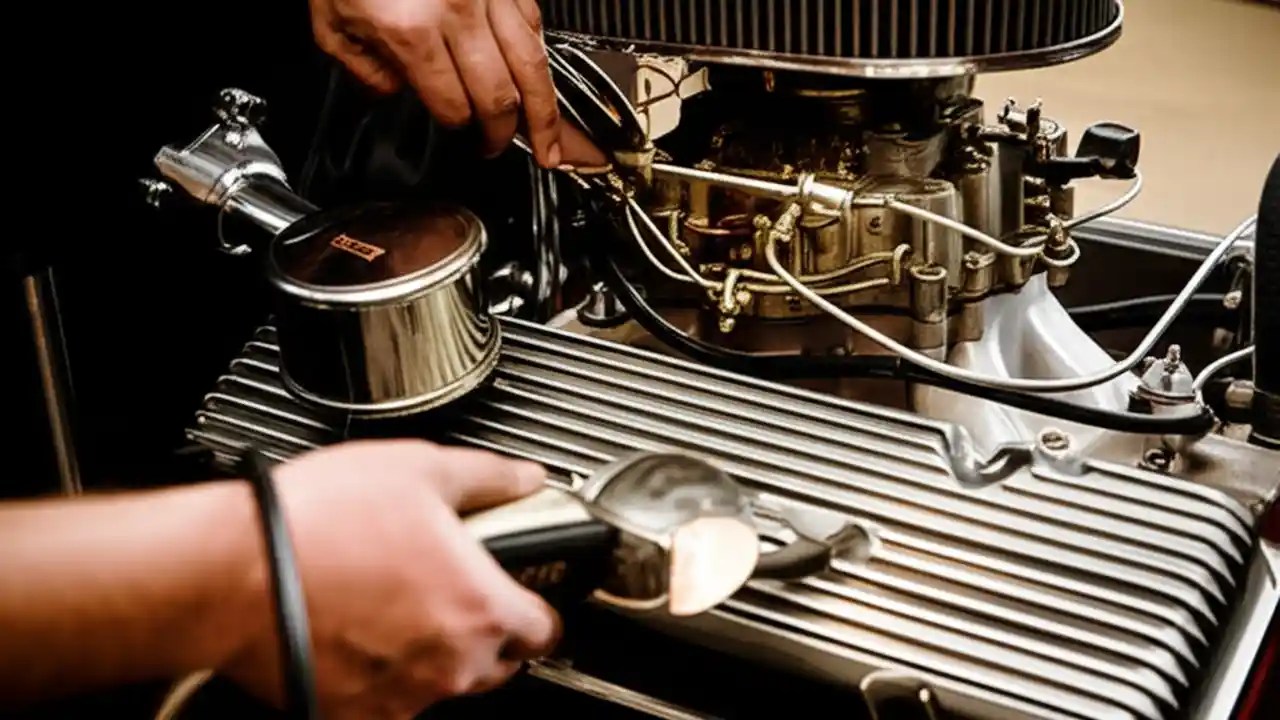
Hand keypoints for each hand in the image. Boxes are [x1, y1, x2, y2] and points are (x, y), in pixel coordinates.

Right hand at [223, 440, 559, 719]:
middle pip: (499, 662)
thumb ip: (489, 479)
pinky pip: (387, 700)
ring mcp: (401, 697)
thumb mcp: (421, 469)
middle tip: (449, 587)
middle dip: (484, 629)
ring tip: (392, 600)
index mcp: (481, 608)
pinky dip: (381, 673)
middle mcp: (450, 665)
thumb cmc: (322, 522)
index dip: (536, 606)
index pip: (546, 630)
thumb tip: (524, 478)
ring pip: (442, 683)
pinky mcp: (351, 715)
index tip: (519, 591)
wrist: (234, 571)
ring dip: (431, 650)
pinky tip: (356, 629)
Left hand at [309, 0, 562, 166]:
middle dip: (504, 133)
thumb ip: (361, 68)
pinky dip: (540, 60)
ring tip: (552, 143)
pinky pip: (533, 25)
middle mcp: (456, 13)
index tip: (459, 132)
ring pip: (531, 64)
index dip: (458, 127)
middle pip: (499, 95)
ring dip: (545, 111)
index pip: (452, 105)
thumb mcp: (330, 19)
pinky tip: (542, 81)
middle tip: (501, 148)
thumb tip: (393, 93)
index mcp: (410, 32)